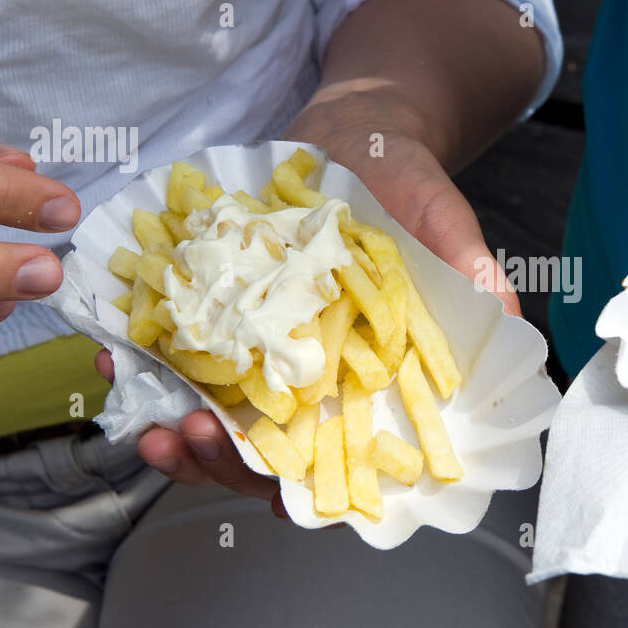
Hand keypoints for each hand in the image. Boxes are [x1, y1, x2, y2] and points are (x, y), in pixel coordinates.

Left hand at [111, 90, 516, 517]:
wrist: (352, 131)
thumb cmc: (404, 181)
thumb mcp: (441, 212)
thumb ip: (467, 259)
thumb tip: (508, 311)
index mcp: (371, 375)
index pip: (342, 454)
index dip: (309, 487)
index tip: (273, 496)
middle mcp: (313, 373)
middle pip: (265, 452)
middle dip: (221, 464)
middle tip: (189, 440)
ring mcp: (260, 348)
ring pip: (215, 415)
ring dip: (177, 430)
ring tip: (148, 425)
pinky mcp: (219, 312)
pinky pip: (178, 353)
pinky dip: (146, 365)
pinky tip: (119, 361)